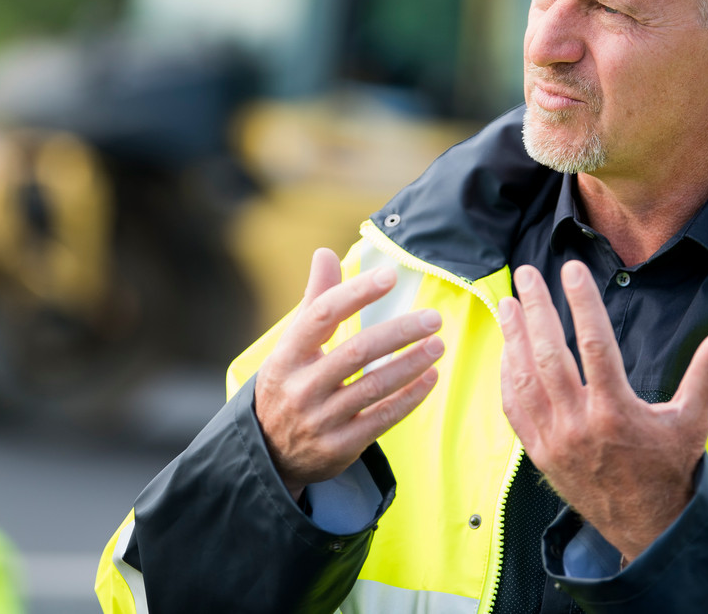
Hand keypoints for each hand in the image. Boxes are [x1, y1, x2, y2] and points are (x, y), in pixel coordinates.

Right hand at [255, 248, 443, 499]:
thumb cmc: (289, 385)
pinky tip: (430, 378)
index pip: (322, 315)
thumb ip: (315, 300)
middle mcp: (301, 387)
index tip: (389, 276)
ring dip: (411, 364)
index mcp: (287, 355)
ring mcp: (320, 419)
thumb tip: (324, 253)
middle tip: (432, 318)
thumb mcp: (292, 346)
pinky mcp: (340, 446)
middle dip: (398, 332)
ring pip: (374, 386)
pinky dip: (410, 397)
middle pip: (356, 351)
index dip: (357, 293)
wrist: (270, 454)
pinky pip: (382, 418)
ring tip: (438, 345)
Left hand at [499, 261, 707, 561]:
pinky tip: (506, 350)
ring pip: (525, 378)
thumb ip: (706, 371)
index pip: (594, 343)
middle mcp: (580, 424)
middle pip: (549, 355)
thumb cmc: (670, 468)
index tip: (571, 270)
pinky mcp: (539, 453)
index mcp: (617, 412)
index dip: (582, 302)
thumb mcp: (693, 420)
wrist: (648, 526)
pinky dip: (507, 376)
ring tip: (509, 303)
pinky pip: (514, 407)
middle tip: (528, 274)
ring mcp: (555, 440)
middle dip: (536, 309)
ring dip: (514, 337)